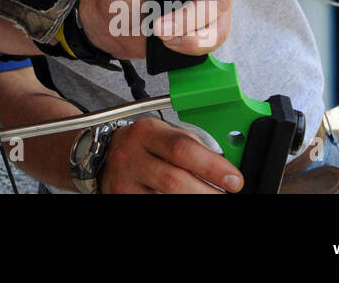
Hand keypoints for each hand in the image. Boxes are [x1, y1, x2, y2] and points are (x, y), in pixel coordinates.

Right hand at [100, 118, 243, 192]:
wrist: (104, 158)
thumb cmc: (142, 146)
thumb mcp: (163, 135)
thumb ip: (192, 147)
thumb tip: (224, 166)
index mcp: (146, 133)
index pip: (183, 148)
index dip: (212, 166)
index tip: (234, 180)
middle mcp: (131, 156)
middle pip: (174, 180)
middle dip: (207, 193)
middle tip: (225, 196)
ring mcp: (124, 182)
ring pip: (165, 199)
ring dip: (195, 200)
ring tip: (209, 197)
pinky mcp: (122, 199)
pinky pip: (154, 205)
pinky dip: (175, 205)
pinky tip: (187, 199)